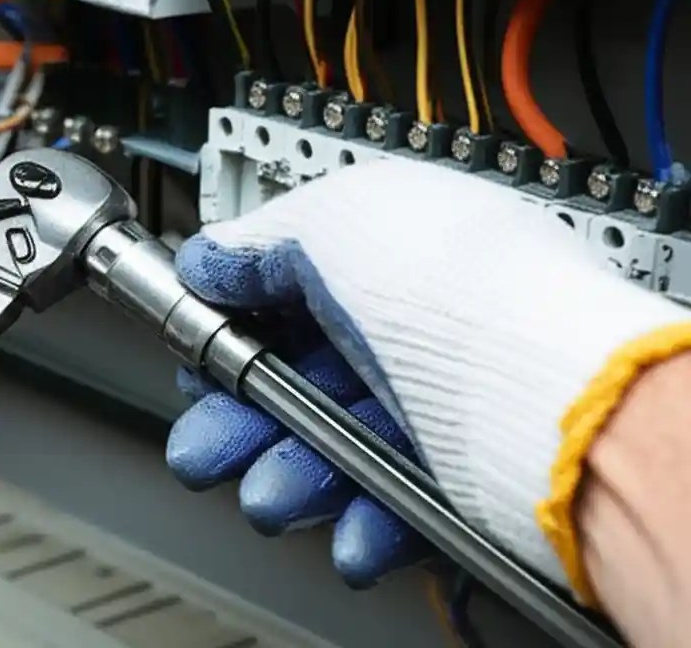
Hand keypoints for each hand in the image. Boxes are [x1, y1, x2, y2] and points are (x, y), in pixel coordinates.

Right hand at [167, 159, 688, 597]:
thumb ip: (255, 240)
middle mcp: (414, 323)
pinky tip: (347, 528)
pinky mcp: (459, 475)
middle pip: (297, 377)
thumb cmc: (457, 293)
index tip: (197, 352)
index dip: (234, 324)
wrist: (549, 403)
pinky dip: (359, 521)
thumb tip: (210, 257)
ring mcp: (437, 401)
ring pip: (331, 446)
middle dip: (239, 418)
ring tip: (269, 496)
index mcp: (391, 248)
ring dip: (287, 476)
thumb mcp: (330, 220)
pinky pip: (389, 502)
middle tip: (204, 445)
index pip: (290, 288)